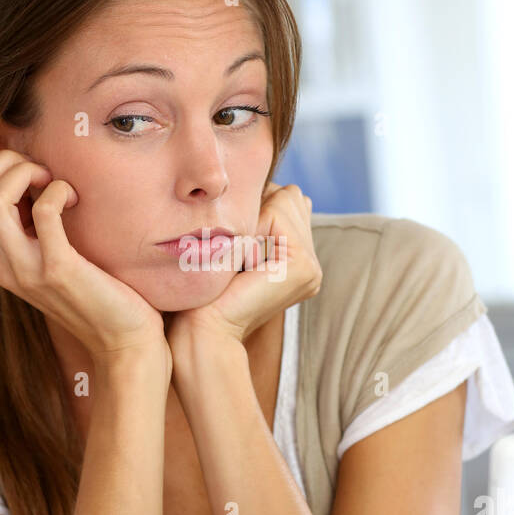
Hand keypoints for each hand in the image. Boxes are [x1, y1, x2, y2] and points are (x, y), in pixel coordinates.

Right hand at [0, 149, 168, 361]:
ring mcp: (25, 269)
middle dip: (3, 163)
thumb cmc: (93, 290)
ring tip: (53, 183)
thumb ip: (27, 224)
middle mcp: (0, 265)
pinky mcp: (58, 269)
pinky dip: (58, 190)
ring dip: (24, 173)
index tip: (27, 173)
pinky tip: (74, 199)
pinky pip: (43, 211)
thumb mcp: (45, 255)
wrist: (121, 339)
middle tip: (41, 173)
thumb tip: (26, 171)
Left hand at [164, 182, 321, 350]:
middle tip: (235, 250)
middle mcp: (311, 263)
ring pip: (284, 198)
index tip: (233, 243)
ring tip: (238, 257)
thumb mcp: (235, 245)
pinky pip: (276, 212)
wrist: (201, 329)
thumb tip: (276, 185)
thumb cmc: (205, 288)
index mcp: (298, 259)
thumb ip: (258, 218)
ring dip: (252, 219)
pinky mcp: (303, 266)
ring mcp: (312, 266)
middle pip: (289, 195)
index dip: (253, 206)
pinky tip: (241, 260)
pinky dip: (251, 228)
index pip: (286, 199)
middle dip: (256, 209)